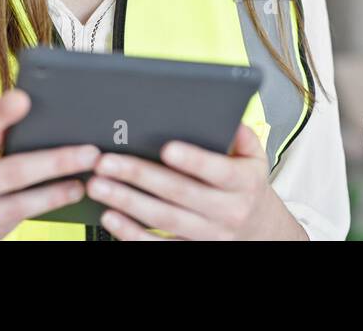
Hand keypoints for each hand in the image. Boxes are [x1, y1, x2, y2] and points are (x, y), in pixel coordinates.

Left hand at [87, 124, 307, 239]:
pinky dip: (132, 233)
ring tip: (99, 185)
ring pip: (164, 218)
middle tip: (107, 162)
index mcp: (243, 183)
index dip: (193, 160)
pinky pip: (159, 245)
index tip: (167, 148)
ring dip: (127, 201)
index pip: (218, 170)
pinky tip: (111, 217)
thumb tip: (225, 113)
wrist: (262, 233)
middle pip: (180, 192)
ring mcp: (209, 234)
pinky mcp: (192, 250)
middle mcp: (227, 211)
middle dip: (140, 175)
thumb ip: (242, 135)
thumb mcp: (255, 158)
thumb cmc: (248, 188)